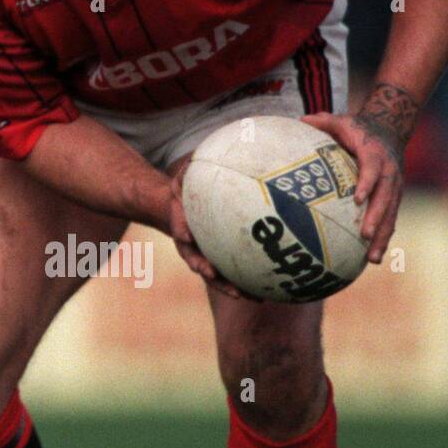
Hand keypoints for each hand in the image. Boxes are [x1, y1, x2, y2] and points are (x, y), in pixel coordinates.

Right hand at [167, 155, 241, 297]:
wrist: (179, 209)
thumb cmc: (186, 188)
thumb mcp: (185, 174)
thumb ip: (191, 166)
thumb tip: (201, 151)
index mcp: (181, 224)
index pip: (178, 226)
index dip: (181, 229)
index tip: (186, 234)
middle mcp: (191, 246)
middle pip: (196, 260)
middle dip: (206, 270)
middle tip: (213, 274)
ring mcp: (205, 257)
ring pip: (216, 276)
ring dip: (229, 287)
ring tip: (249, 296)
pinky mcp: (219, 263)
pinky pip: (233, 275)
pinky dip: (247, 284)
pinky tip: (268, 293)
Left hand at [301, 108, 405, 264]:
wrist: (391, 129)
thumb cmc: (359, 128)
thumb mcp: (343, 121)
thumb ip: (323, 121)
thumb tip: (300, 120)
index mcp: (375, 154)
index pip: (372, 170)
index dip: (367, 183)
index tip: (358, 199)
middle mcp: (389, 172)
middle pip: (385, 197)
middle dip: (377, 217)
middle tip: (365, 235)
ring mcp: (394, 187)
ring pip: (391, 214)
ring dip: (383, 236)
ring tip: (373, 259)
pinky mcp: (394, 197)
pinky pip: (391, 219)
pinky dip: (384, 238)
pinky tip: (373, 258)